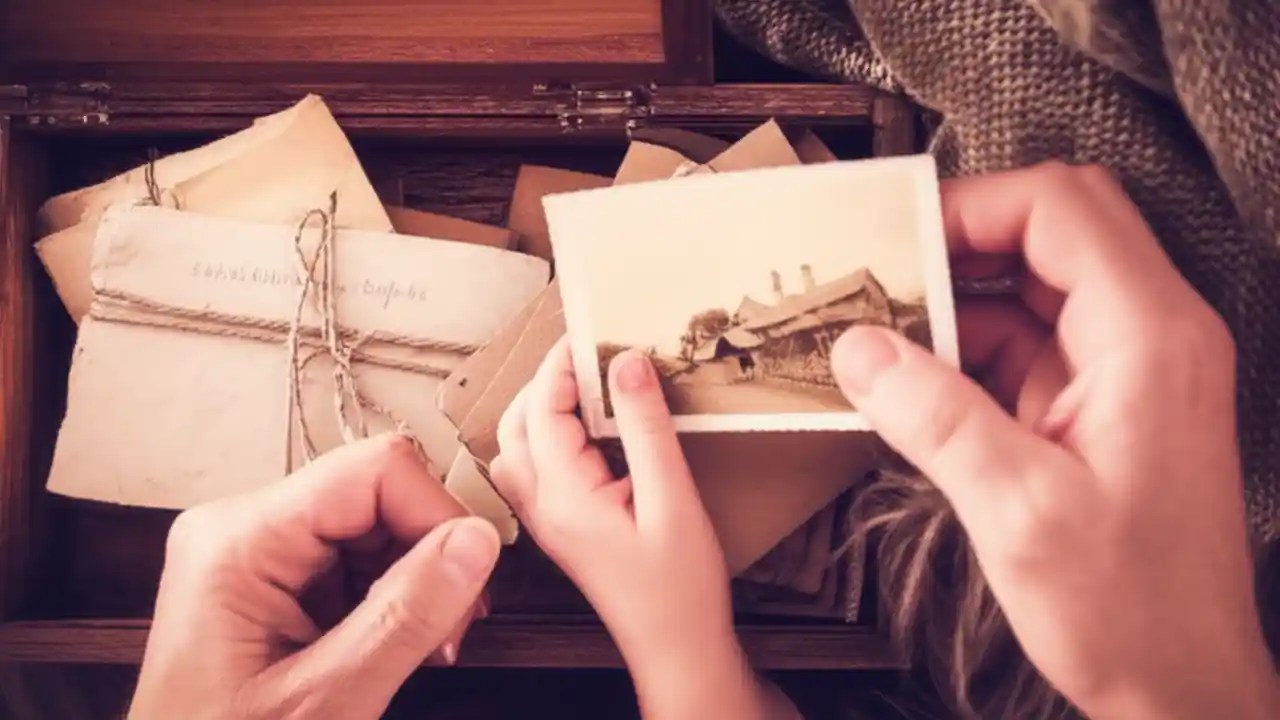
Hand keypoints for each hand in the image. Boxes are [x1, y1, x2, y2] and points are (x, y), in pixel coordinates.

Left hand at [129, 434, 500, 719]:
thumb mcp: (324, 703)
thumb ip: (404, 618)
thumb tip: (478, 540)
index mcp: (239, 541)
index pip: (373, 471)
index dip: (437, 516)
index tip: (468, 583)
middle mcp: (241, 528)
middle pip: (378, 495)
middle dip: (429, 557)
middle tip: (446, 636)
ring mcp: (255, 552)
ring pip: (376, 526)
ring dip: (416, 583)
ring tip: (420, 651)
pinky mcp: (271, 580)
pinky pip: (356, 560)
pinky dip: (391, 600)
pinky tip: (392, 647)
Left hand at [491, 341, 793, 719]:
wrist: (676, 649)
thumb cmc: (679, 589)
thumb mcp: (672, 499)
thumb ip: (646, 428)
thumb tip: (626, 364)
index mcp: (564, 497)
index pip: (543, 410)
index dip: (561, 365)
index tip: (587, 333)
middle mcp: (544, 507)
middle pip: (518, 425)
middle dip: (545, 381)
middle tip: (587, 353)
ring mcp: (548, 521)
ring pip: (519, 448)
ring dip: (542, 408)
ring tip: (585, 385)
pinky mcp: (562, 529)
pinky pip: (537, 469)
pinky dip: (550, 437)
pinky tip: (586, 432)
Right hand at [831, 162, 1278, 719]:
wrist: (1182, 685)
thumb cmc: (1127, 609)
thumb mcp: (1016, 511)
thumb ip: (934, 417)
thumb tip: (860, 348)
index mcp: (1148, 339)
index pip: (1060, 210)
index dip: (972, 207)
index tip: (897, 238)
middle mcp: (1151, 336)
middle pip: (1054, 231)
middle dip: (962, 242)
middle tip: (885, 275)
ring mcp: (1129, 370)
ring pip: (1035, 288)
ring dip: (958, 302)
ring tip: (881, 335)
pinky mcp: (1103, 407)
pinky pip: (1029, 346)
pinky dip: (969, 352)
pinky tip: (913, 385)